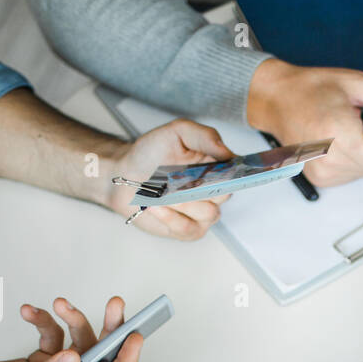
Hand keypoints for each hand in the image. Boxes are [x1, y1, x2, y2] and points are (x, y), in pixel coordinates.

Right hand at [0, 296, 142, 361]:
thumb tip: (74, 360)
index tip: (134, 338)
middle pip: (98, 358)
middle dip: (109, 331)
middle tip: (116, 307)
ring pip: (76, 341)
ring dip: (70, 319)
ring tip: (59, 305)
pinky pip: (51, 335)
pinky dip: (43, 320)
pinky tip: (29, 312)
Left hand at [105, 119, 233, 239]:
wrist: (125, 175)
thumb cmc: (150, 153)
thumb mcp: (177, 132)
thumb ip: (205, 136)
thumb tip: (228, 152)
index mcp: (216, 167)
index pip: (237, 172)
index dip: (234, 173)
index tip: (222, 169)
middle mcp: (213, 190)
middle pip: (224, 194)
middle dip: (201, 187)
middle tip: (178, 179)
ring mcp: (202, 212)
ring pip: (208, 212)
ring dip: (183, 202)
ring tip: (161, 192)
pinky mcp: (188, 230)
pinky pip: (189, 228)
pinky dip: (171, 217)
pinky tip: (156, 205)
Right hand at [247, 59, 362, 185]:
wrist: (277, 100)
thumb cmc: (311, 90)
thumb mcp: (356, 85)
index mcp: (339, 136)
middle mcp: (329, 160)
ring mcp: (323, 173)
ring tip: (351, 129)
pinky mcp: (320, 179)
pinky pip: (350, 174)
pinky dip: (352, 159)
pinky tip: (342, 140)